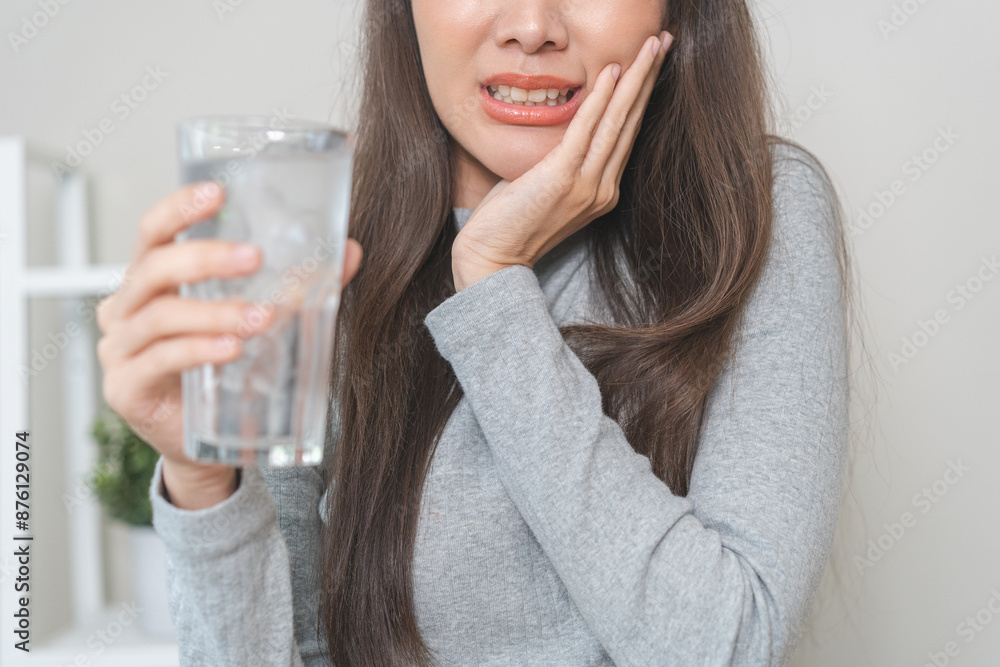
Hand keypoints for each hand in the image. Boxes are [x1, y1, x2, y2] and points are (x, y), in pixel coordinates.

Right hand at [95, 181, 363, 507]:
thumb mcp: (258, 320)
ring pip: (161, 317)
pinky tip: (231, 349)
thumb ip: (299, 286)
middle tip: (254, 258)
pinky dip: (198, 350)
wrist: (210, 442)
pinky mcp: (127, 388)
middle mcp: (125, 310)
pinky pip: (160, 360)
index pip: (152, 233)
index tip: (216, 192)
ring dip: (214, 312)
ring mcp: (120, 350)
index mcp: (150, 282)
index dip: (178, 209)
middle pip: (152, 269)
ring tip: (261, 317)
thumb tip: (350, 252)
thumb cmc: (227, 371)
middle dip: (205, 259)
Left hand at [452, 30, 673, 290]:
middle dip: (649, 77)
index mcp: (600, 191)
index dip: (640, 95)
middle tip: (666, 40)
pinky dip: (601, 99)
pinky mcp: (563, 179)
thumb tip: (561, 131)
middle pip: (631, 122)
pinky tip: (613, 71)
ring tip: (653, 45)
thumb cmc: (511, 222)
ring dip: (636, 79)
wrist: (493, 259)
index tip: (652, 63)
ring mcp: (586, 186)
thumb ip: (558, 159)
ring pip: (618, 121)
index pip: (625, 133)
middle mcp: (602, 188)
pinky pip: (588, 130)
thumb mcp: (542, 185)